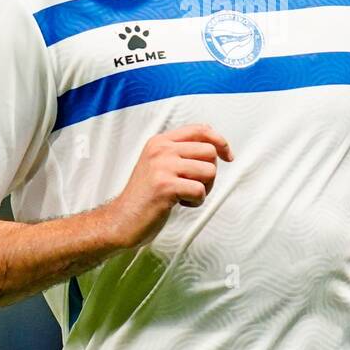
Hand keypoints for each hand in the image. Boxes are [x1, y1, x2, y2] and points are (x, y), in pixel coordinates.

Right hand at [108, 124, 233, 248]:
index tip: (228, 157)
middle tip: (194, 185)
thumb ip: (181, 151)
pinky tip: (180, 203)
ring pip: (209, 171)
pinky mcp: (165, 186)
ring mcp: (162, 166)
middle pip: (210, 152)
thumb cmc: (146, 195)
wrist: (122, 219)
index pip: (201, 129)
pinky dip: (196, 201)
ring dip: (204, 189)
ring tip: (185, 195)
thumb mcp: (159, 164)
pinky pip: (200, 190)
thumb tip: (215, 144)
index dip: (220, 141)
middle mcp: (161, 150)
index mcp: (160, 141)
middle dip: (209, 173)